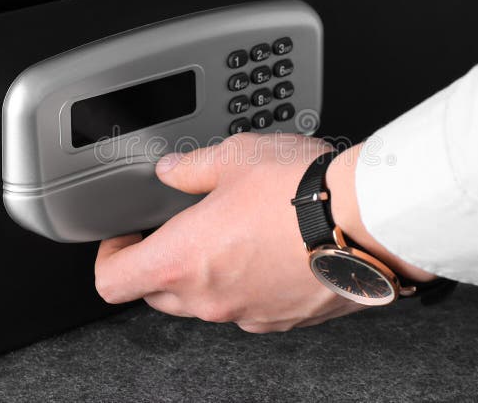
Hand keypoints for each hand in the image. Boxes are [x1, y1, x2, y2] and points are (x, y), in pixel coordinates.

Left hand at [94, 133, 432, 332]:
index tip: (123, 237)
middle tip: (179, 229)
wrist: (368, 220)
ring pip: (204, 303)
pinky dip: (247, 285)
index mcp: (182, 260)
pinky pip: (247, 308)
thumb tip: (172, 171)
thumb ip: (191, 168)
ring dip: (206, 275)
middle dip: (159, 263)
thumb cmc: (300, 189)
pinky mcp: (283, 321)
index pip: (112, 281)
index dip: (108, 257)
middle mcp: (209, 299)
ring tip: (235, 233)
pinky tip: (271, 251)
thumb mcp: (234, 157)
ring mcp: (247, 314)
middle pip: (156, 294)